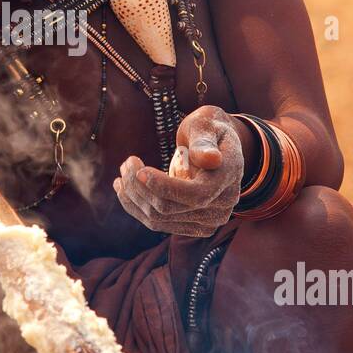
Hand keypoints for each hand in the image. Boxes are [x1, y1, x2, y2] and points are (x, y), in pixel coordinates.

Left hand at [112, 105, 243, 236]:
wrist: (216, 148)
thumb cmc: (207, 129)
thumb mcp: (206, 125)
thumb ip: (204, 141)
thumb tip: (211, 159)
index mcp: (228, 178)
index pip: (195, 195)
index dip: (163, 186)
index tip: (139, 170)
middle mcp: (222, 206)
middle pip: (170, 208)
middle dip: (140, 187)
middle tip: (127, 162)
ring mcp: (207, 221)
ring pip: (158, 219)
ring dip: (133, 198)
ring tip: (123, 173)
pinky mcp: (191, 227)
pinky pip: (157, 223)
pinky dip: (136, 207)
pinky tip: (123, 189)